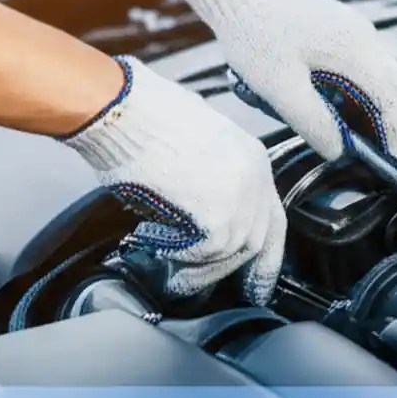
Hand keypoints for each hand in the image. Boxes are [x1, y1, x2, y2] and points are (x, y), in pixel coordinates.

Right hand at [64, 56, 284, 304]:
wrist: (124, 111)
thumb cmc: (144, 119)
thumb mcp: (193, 144)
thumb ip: (208, 179)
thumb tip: (194, 213)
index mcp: (253, 158)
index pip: (271, 216)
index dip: (264, 253)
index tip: (255, 279)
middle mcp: (257, 179)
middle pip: (257, 240)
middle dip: (232, 270)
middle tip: (200, 286)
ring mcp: (242, 199)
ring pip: (229, 252)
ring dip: (197, 267)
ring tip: (168, 266)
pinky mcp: (220, 218)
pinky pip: (204, 253)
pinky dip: (179, 255)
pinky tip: (155, 242)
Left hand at [167, 0, 396, 162]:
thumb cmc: (253, 34)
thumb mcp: (277, 87)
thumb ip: (313, 122)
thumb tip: (340, 152)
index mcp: (354, 49)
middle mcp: (365, 39)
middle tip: (395, 163)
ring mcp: (357, 34)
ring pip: (388, 80)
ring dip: (387, 114)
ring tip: (376, 148)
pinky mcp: (344, 35)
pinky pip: (370, 71)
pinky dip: (371, 99)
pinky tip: (354, 119)